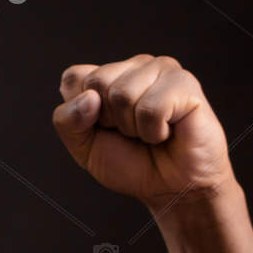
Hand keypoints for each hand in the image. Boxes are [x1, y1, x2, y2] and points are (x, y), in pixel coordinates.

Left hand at [51, 55, 234, 205]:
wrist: (172, 187)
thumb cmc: (132, 164)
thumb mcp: (83, 147)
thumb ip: (68, 121)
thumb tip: (89, 97)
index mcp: (109, 76)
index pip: (74, 78)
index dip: (80, 113)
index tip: (103, 128)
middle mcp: (135, 66)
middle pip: (96, 82)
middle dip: (108, 120)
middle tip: (131, 133)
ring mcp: (162, 70)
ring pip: (123, 94)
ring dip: (133, 128)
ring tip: (151, 133)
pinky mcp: (185, 83)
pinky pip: (150, 108)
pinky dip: (154, 132)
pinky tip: (168, 132)